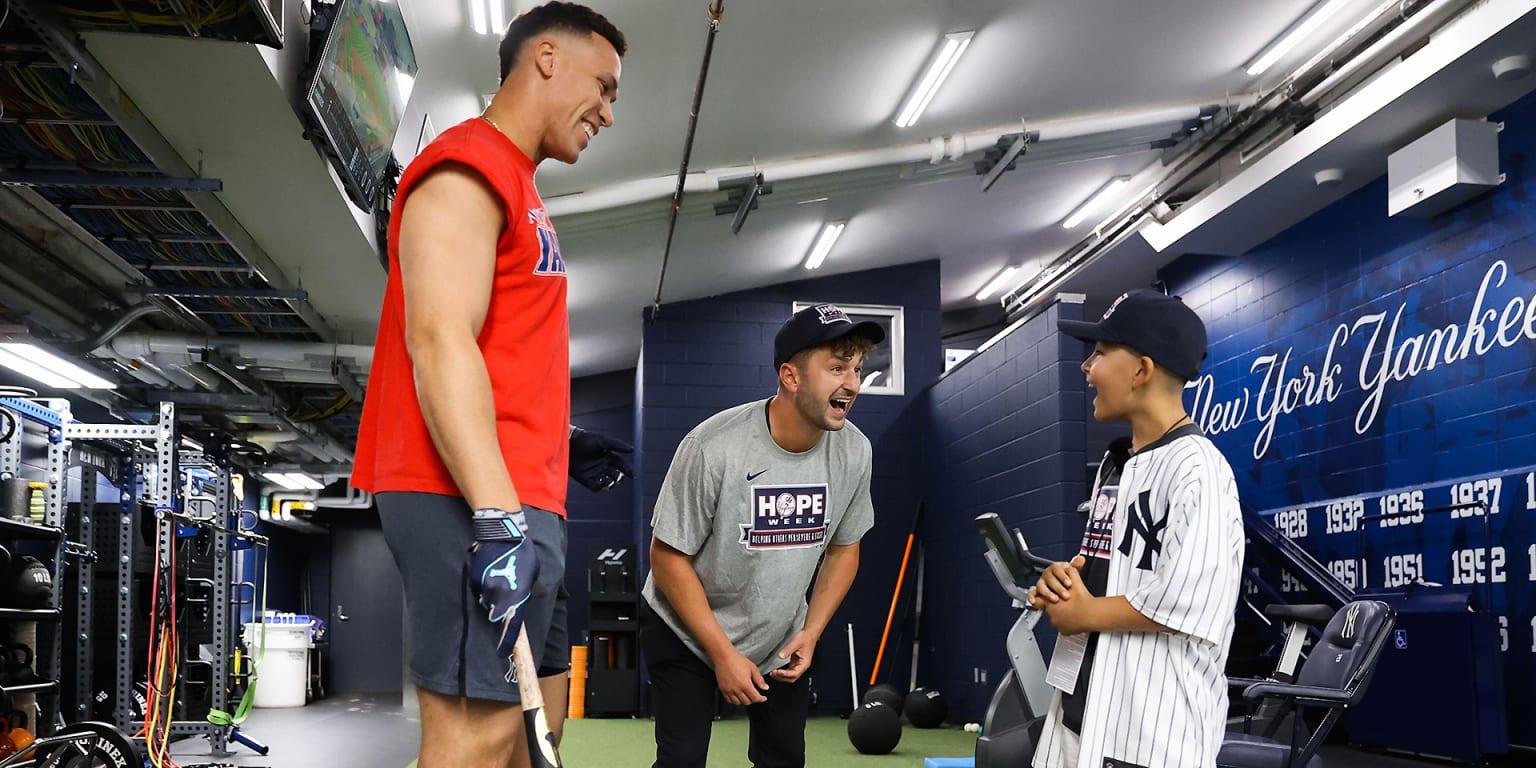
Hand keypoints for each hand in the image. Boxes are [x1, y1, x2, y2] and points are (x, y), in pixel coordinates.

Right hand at [467, 507, 539, 657]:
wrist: (502, 534)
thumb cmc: (521, 552)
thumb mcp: (532, 575)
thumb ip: (526, 592)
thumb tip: (520, 602)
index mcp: (517, 597)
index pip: (511, 627)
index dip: (506, 643)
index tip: (502, 653)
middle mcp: (499, 596)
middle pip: (497, 614)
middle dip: (501, 608)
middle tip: (507, 589)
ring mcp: (485, 589)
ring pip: (487, 602)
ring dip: (493, 594)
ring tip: (500, 575)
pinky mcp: (474, 581)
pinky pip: (478, 590)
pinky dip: (483, 585)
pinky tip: (491, 570)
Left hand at [569, 427, 634, 491]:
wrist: (569, 444)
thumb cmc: (585, 440)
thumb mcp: (603, 440)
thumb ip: (617, 445)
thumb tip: (632, 449)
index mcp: (608, 456)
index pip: (621, 465)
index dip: (627, 469)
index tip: (632, 474)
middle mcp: (603, 465)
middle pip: (615, 475)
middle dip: (619, 478)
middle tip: (620, 479)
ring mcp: (594, 472)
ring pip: (607, 482)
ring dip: (610, 483)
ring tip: (609, 480)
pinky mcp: (586, 479)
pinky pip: (595, 486)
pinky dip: (598, 487)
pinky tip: (599, 482)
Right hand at [712, 650, 769, 705]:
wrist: (724, 657)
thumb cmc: (738, 660)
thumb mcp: (752, 668)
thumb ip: (759, 679)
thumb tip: (765, 688)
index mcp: (745, 684)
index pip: (755, 698)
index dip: (761, 699)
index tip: (763, 698)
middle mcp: (737, 690)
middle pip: (747, 702)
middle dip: (753, 699)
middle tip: (755, 694)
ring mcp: (729, 690)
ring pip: (738, 703)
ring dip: (744, 700)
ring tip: (746, 695)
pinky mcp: (723, 689)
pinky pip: (729, 700)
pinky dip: (734, 700)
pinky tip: (737, 695)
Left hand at [769, 630, 814, 683]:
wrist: (810, 634)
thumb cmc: (806, 638)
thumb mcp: (796, 642)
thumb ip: (788, 650)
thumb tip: (780, 656)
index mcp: (804, 663)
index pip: (794, 674)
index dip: (785, 674)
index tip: (777, 672)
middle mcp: (802, 666)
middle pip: (792, 678)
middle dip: (782, 677)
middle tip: (773, 673)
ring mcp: (799, 665)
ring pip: (790, 676)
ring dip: (781, 676)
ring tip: (773, 673)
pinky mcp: (796, 662)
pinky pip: (789, 671)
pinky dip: (783, 673)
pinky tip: (777, 671)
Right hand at [1028, 555, 1085, 607]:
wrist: (1063, 591)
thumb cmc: (1066, 580)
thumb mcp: (1072, 573)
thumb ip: (1075, 566)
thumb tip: (1081, 558)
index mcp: (1055, 568)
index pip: (1057, 568)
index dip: (1063, 576)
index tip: (1069, 584)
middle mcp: (1047, 574)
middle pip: (1049, 578)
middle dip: (1058, 587)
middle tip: (1066, 595)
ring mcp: (1041, 583)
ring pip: (1040, 586)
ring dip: (1047, 593)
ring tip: (1056, 599)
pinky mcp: (1036, 592)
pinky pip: (1031, 593)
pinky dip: (1031, 597)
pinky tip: (1034, 601)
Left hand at [1039, 557, 1095, 635]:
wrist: (1090, 613)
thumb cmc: (1082, 599)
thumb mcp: (1075, 580)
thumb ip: (1070, 571)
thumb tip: (1070, 566)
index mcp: (1049, 600)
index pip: (1036, 599)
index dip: (1037, 598)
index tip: (1035, 600)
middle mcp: (1050, 612)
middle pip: (1048, 610)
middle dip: (1055, 607)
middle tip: (1064, 604)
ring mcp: (1057, 622)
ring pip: (1056, 619)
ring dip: (1062, 615)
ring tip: (1072, 611)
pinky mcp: (1064, 630)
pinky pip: (1063, 628)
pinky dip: (1067, 624)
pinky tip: (1074, 620)